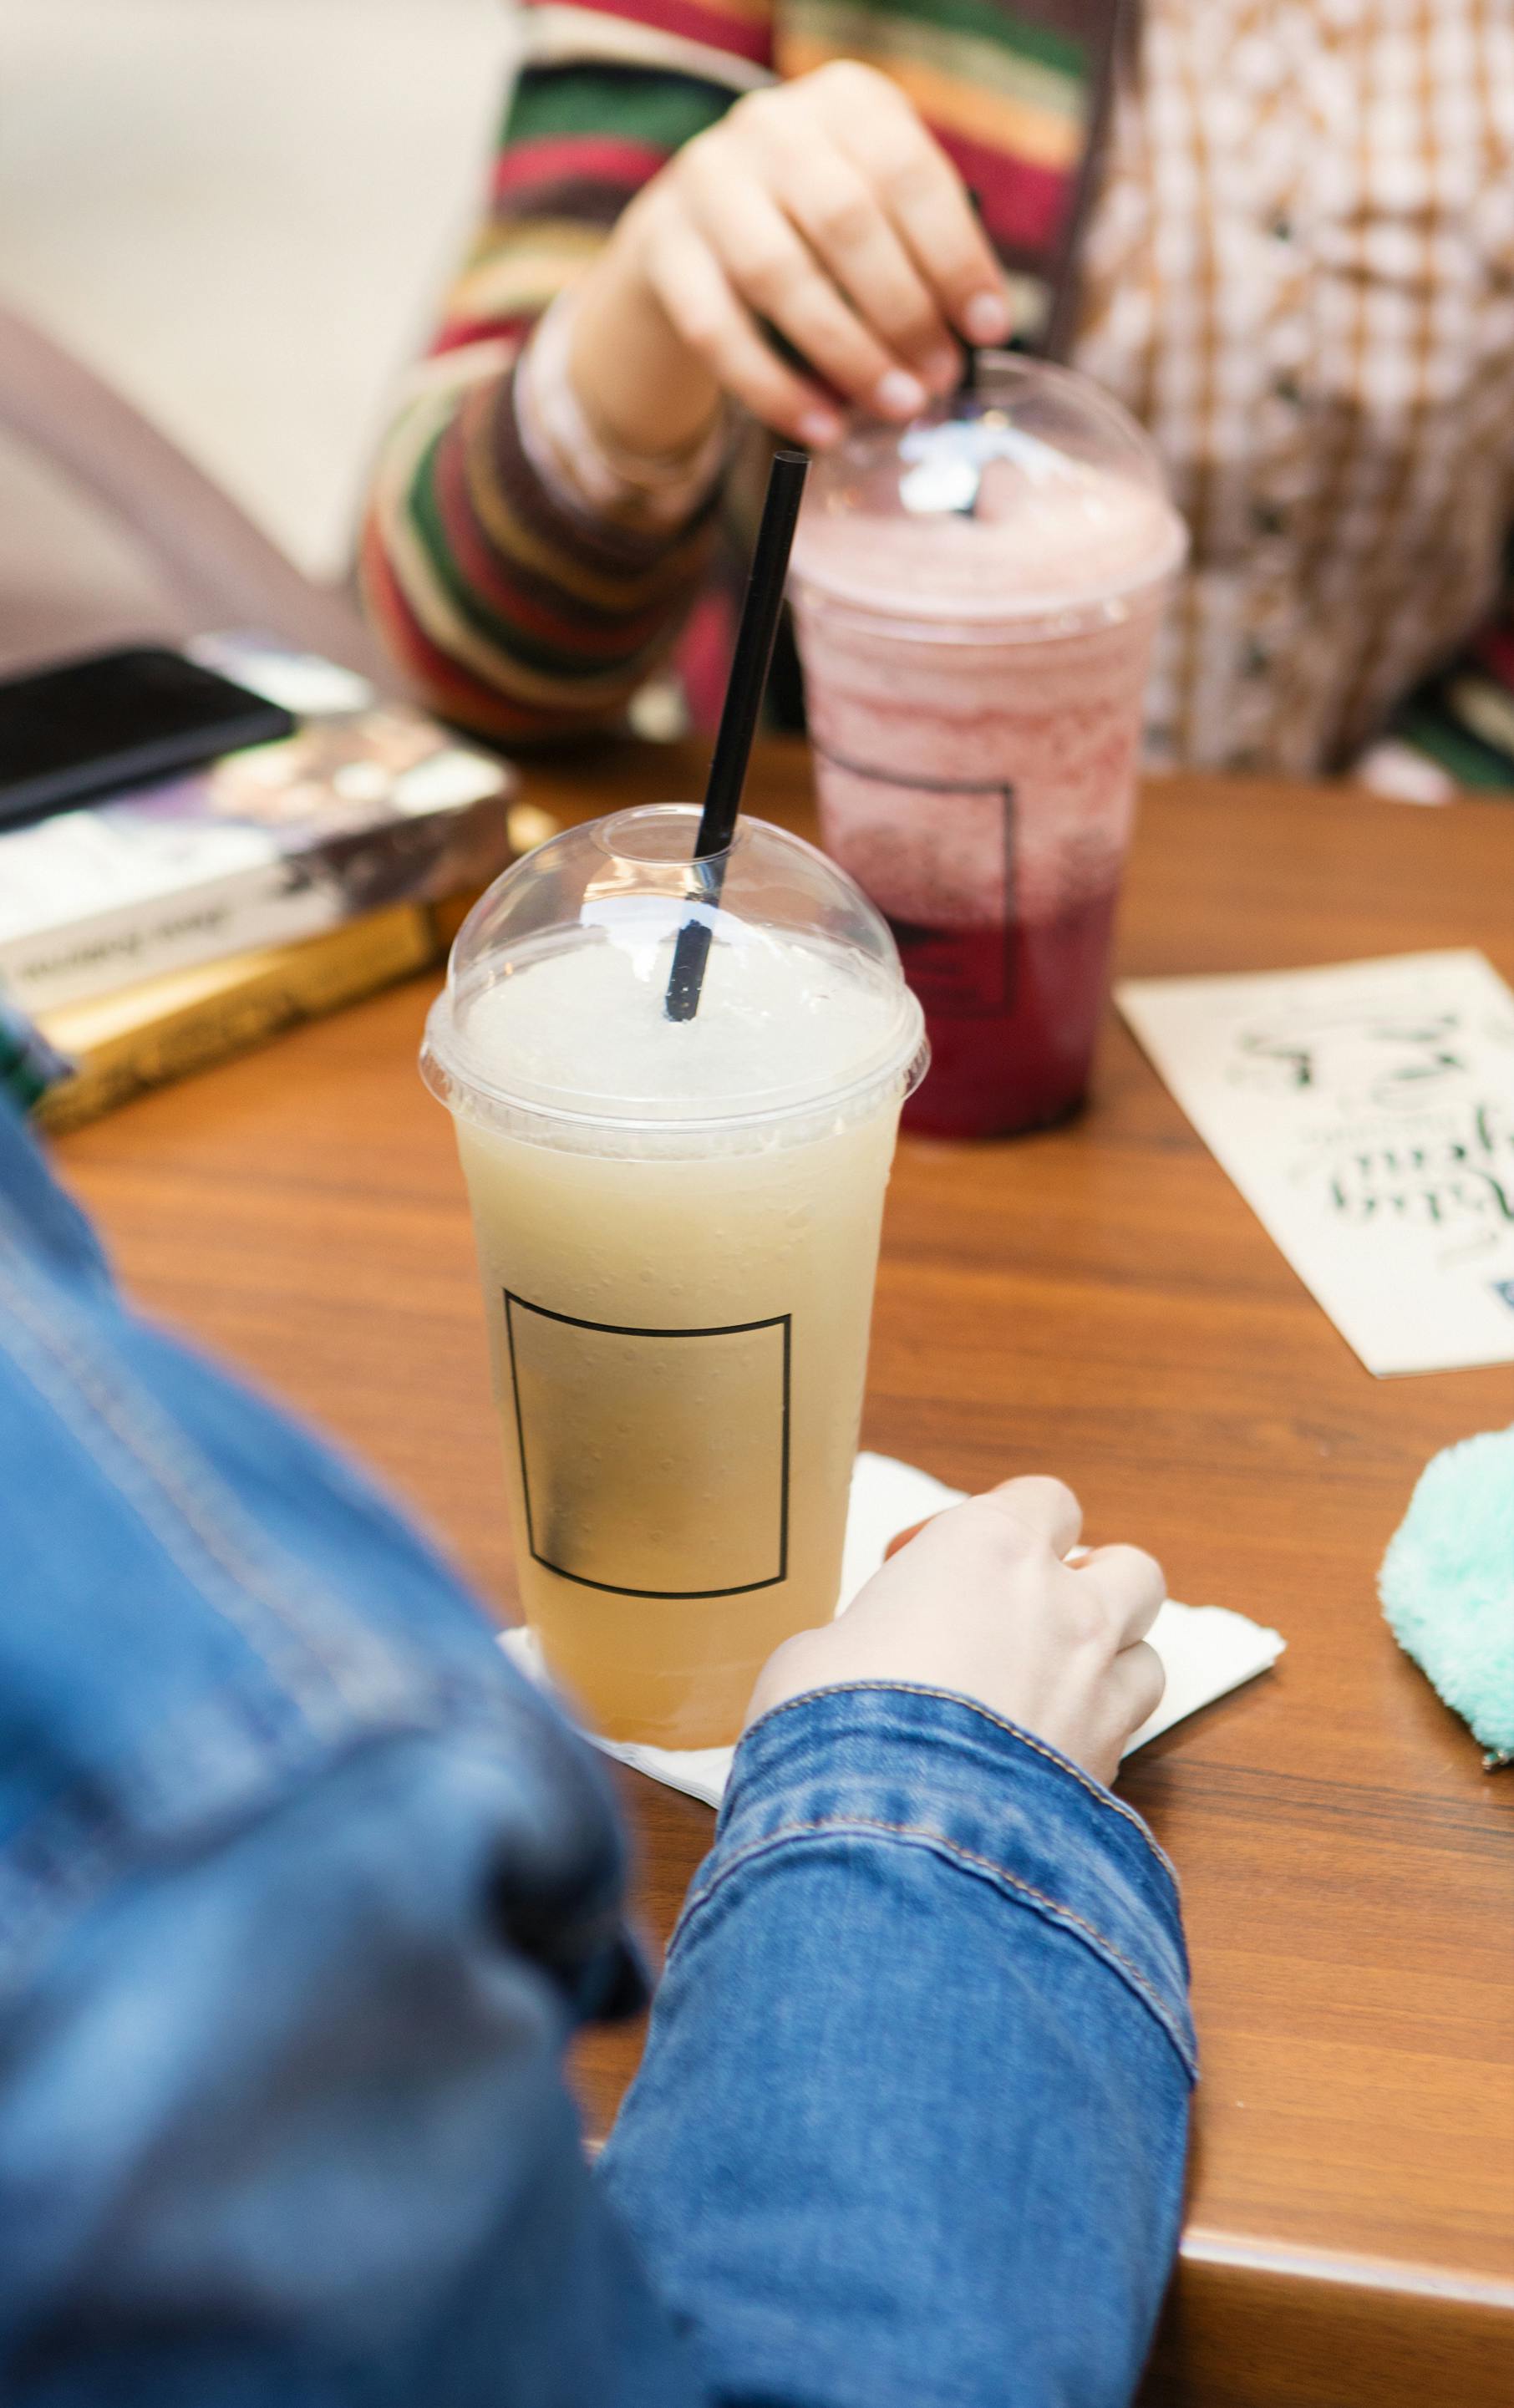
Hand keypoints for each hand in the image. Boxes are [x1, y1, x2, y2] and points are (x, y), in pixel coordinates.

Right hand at [567, 60, 1011, 459]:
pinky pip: (718, 330)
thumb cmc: (816, 224)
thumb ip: (920, 249)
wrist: (695, 223)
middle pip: (845, 222)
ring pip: (780, 275)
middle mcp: (771, 126)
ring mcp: (708, 182)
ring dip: (847, 352)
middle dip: (903, 312)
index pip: (909, 173)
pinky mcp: (662, 247)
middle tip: (938, 378)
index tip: (989, 330)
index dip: (955, 257)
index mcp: (845, 101)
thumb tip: (973, 337)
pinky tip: (822, 426)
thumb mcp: (876, 204)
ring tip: (895, 405)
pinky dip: (775, 389)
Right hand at [745, 1477, 1165, 1788]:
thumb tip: (863, 1661)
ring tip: (1050, 1691)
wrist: (889, 1833)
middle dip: (1092, 1585)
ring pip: (1147, 1652)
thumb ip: (867, 1635)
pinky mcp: (1111, 1769)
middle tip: (1031, 1615)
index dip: (997, 1525)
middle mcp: (1064, 1604)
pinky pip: (1130, 1736)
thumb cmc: (837, 1718)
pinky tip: (1041, 1761)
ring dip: (1110, 1664)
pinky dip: (1098, 1739)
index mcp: (990, 1547)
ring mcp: (1098, 1688)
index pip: (1041, 1499)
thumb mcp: (815, 1653)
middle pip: (1127, 1567)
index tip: (932, 1566)